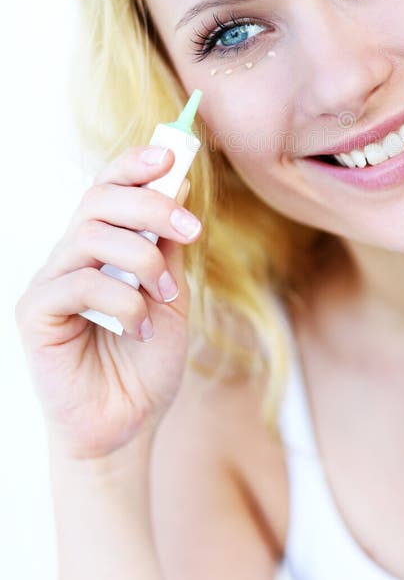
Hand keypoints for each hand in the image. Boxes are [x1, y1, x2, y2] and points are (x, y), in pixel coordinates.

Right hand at [14, 147, 200, 459]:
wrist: (128, 424)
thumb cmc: (146, 360)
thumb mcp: (171, 293)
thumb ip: (169, 244)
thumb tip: (180, 183)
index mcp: (101, 246)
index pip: (107, 187)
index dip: (134, 164)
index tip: (171, 155)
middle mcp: (70, 256)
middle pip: (99, 200)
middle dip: (151, 205)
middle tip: (191, 229)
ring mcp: (50, 282)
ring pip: (92, 235)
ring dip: (144, 260)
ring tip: (166, 298)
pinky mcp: (36, 314)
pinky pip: (80, 283)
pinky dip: (122, 301)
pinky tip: (139, 326)